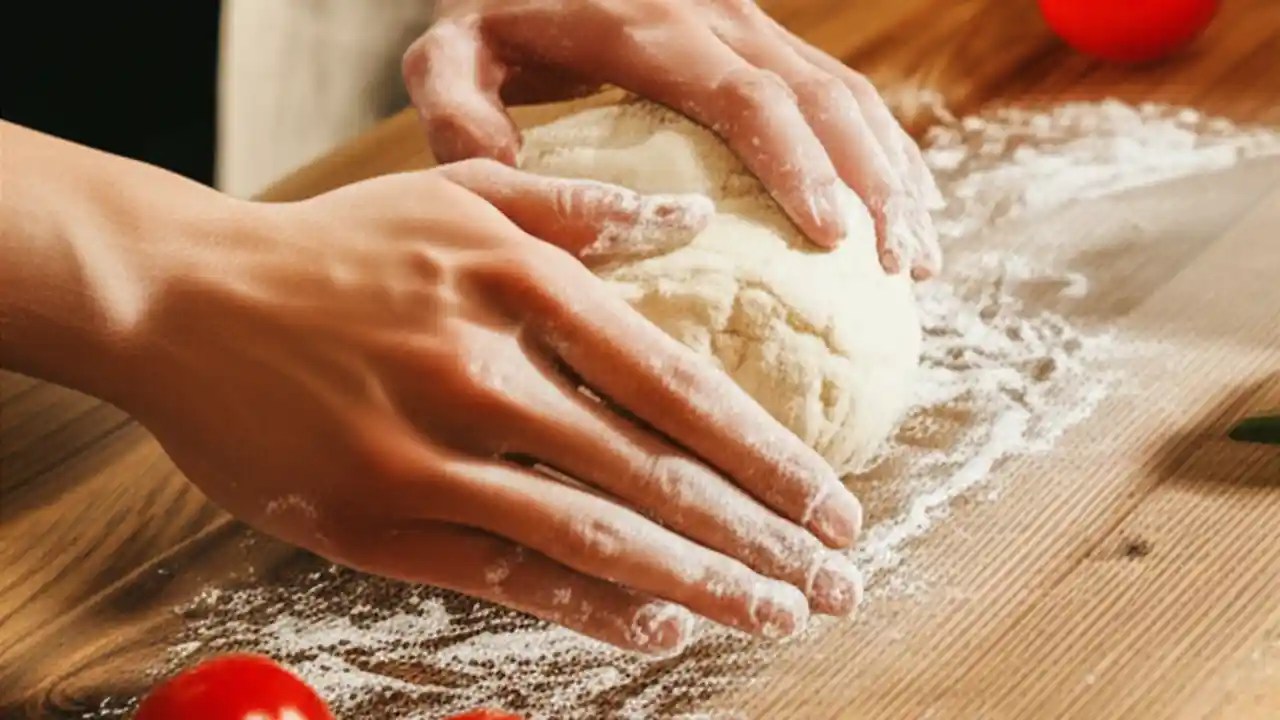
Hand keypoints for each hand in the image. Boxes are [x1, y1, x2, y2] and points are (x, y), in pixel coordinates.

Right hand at [127, 159, 863, 653]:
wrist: (180, 299)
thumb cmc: (333, 247)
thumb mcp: (454, 195)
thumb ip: (579, 208)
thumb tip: (688, 222)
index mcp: (517, 284)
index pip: (674, 386)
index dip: (765, 455)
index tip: (833, 500)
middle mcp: (482, 371)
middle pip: (653, 473)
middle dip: (760, 538)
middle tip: (835, 580)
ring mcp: (425, 453)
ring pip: (592, 533)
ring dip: (698, 584)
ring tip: (776, 615)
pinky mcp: (374, 519)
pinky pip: (501, 573)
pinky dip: (588, 604)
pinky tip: (658, 629)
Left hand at [403, 0, 942, 277]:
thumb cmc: (489, 14)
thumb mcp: (450, 55)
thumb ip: (459, 113)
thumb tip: (507, 187)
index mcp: (651, 28)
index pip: (747, 98)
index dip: (798, 165)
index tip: (834, 239)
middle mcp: (717, 17)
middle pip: (821, 98)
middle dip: (874, 183)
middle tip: (902, 267)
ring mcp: (748, 22)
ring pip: (847, 94)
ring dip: (895, 172)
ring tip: (918, 257)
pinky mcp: (762, 38)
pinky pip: (839, 89)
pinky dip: (883, 149)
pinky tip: (910, 202)